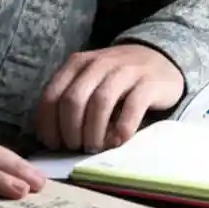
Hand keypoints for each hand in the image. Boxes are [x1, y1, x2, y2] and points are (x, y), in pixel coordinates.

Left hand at [34, 44, 184, 153]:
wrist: (159, 59)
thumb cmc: (117, 79)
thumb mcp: (89, 80)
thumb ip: (71, 99)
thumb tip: (52, 136)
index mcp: (77, 63)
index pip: (51, 95)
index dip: (49, 125)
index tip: (55, 145)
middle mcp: (98, 63)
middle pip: (73, 100)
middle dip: (70, 130)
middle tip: (76, 148)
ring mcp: (125, 71)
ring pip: (100, 102)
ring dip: (93, 131)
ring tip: (94, 148)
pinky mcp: (148, 83)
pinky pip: (133, 106)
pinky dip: (122, 128)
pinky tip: (118, 141)